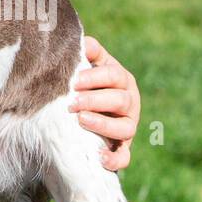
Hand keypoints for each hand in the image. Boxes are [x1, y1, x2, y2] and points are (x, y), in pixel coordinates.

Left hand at [70, 35, 140, 171]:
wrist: (87, 107)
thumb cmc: (85, 80)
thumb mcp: (90, 63)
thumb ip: (89, 50)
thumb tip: (84, 42)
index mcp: (121, 79)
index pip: (114, 75)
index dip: (94, 77)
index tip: (74, 81)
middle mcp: (130, 102)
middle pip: (120, 101)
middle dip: (95, 101)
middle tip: (72, 103)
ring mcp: (128, 126)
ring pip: (126, 128)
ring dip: (104, 125)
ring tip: (81, 120)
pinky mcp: (123, 147)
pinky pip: (124, 157)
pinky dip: (115, 159)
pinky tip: (99, 157)